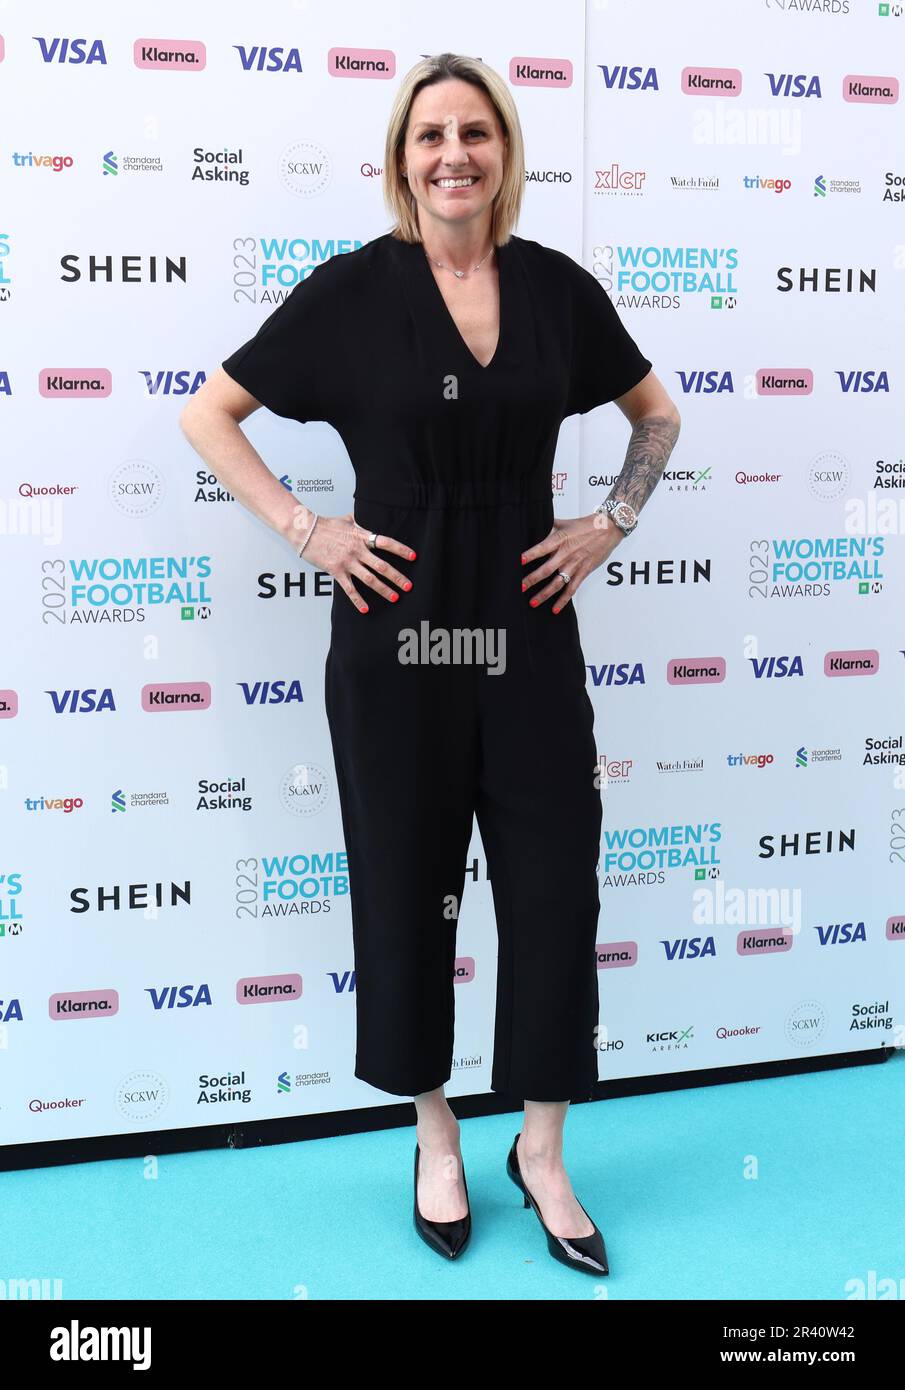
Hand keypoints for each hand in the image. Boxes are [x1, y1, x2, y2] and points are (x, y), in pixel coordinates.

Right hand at [292, 510, 415, 612]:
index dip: (401, 550)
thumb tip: (367, 511)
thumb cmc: (326, 524)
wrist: (305, 531)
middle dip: (397, 577)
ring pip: (369, 579)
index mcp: (362, 536)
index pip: (386, 543)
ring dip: (383, 589)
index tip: (413, 557)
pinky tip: (365, 609)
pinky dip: (357, 600)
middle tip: (409, 586)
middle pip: (382, 565)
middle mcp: (357, 550)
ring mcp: (347, 562)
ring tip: (395, 598)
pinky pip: (349, 588)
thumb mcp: (346, 519)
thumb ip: (359, 519)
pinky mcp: (336, 571)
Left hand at [521, 512, 622, 612]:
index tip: (519, 561)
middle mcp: (567, 554)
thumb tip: (534, 526)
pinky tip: (555, 609)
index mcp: (561, 540)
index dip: (531, 555)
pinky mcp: (584, 572)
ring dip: (545, 594)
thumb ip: (549, 527)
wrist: (608, 529)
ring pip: (558, 583)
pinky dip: (563, 600)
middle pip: (547, 569)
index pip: (542, 548)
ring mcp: (575, 565)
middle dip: (532, 579)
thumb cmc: (587, 525)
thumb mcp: (565, 523)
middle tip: (521, 587)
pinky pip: (572, 589)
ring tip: (533, 602)